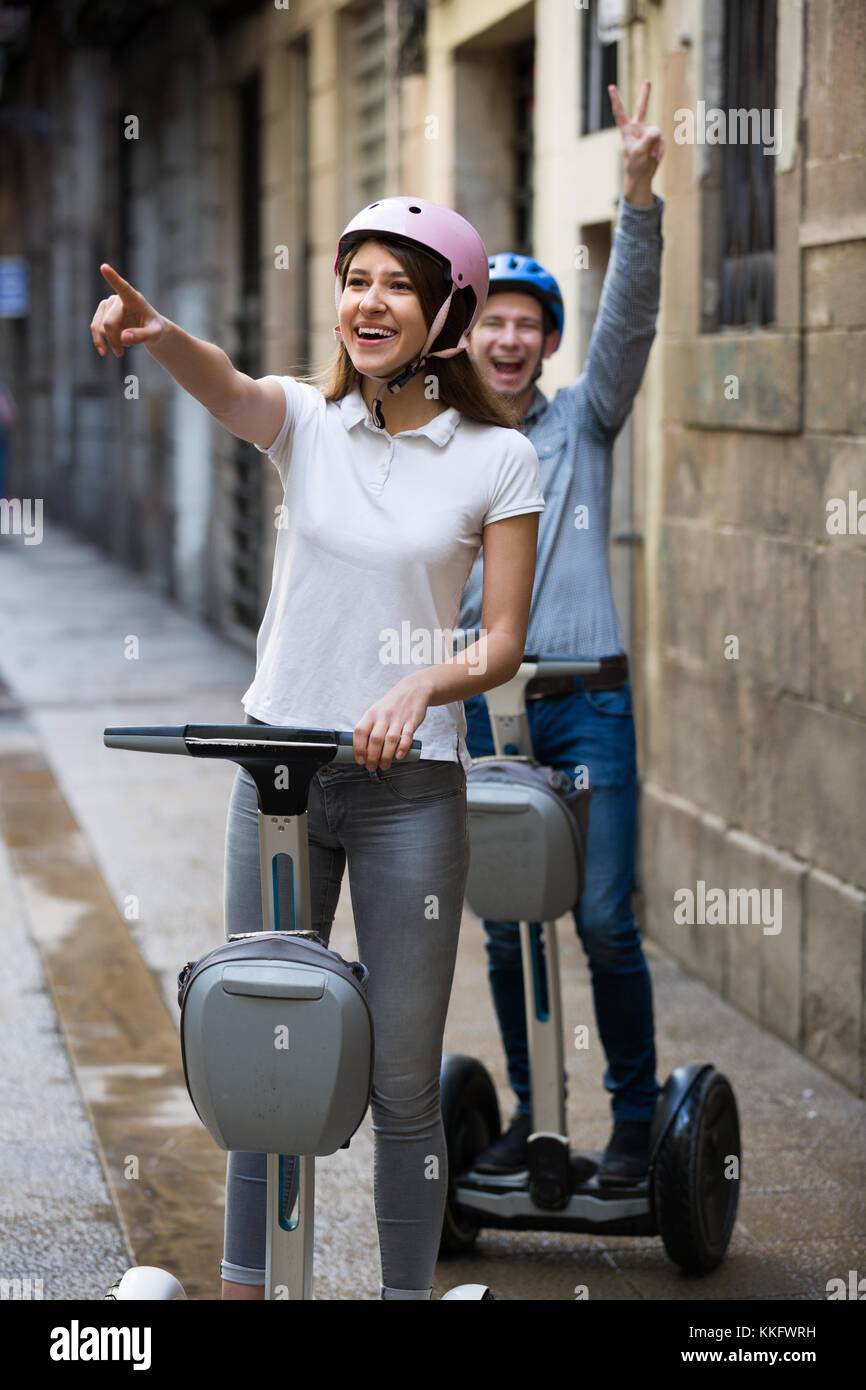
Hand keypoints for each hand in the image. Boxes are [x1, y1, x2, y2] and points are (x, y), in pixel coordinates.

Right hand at [90, 264, 165, 356]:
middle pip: (109, 322)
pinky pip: (95, 328)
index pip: (123, 287)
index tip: (104, 267)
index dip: (113, 278)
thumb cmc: (154, 328)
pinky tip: (106, 350)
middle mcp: (117, 298)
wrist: (149, 330)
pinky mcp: (101, 314)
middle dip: (114, 340)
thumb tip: (124, 338)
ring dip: (106, 342)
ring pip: (99, 326)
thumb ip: (142, 336)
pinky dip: (99, 341)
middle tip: (120, 354)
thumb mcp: (154, 334)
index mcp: (133, 298)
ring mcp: (107, 305)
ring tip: (119, 353)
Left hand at [353, 674, 430, 770]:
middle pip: (375, 739)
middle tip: (372, 767)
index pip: (360, 732)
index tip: (360, 760)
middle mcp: (383, 716)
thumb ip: (370, 728)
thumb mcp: (376, 711)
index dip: (358, 748)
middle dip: (372, 757)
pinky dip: (402, 747)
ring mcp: (398, 718)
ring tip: (384, 765)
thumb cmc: (392, 704)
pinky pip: (406, 736)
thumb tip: (363, 749)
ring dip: (386, 756)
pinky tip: (399, 756)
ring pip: (390, 740)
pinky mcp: (411, 721)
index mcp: (371, 714)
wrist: (413, 689)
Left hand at [608, 81, 663, 199]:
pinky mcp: (656, 139)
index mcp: (626, 131)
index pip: (620, 113)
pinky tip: (655, 159)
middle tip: (647, 81)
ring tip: (651, 157)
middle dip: (645, 95)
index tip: (611, 87)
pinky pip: (662, 141)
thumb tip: (657, 130)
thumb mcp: (639, 153)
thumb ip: (648, 140)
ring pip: (657, 133)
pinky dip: (660, 150)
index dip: (616, 100)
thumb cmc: (634, 166)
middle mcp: (637, 129)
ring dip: (656, 147)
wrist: (641, 177)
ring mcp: (647, 133)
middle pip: (641, 108)